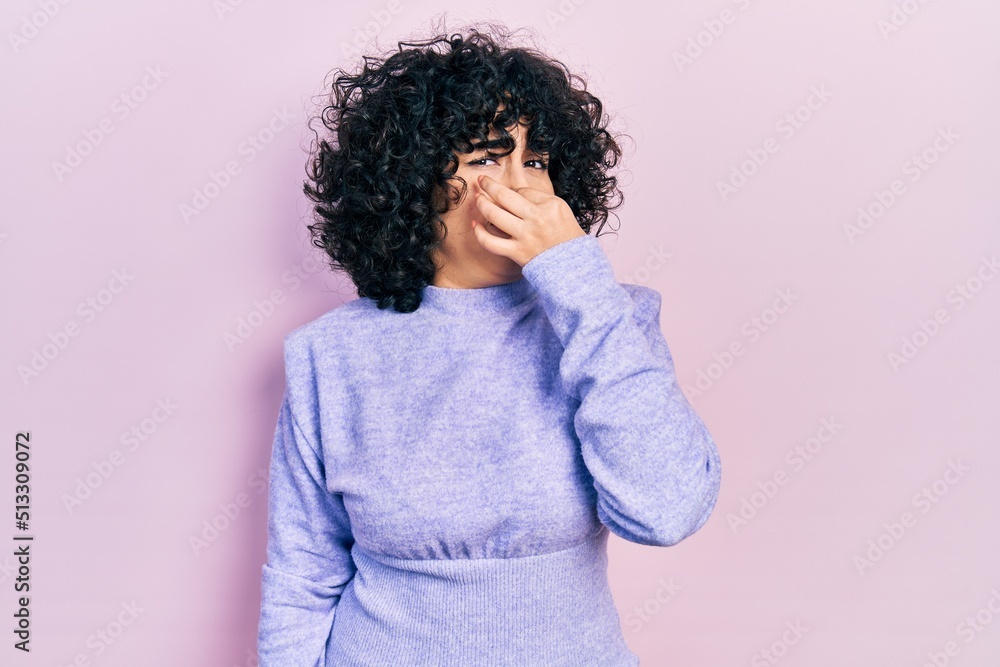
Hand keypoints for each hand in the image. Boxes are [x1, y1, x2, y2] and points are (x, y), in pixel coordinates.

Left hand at [470, 175, 586, 265]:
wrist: (573, 266)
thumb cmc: (566, 236)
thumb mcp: (560, 210)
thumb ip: (539, 199)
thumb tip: (512, 193)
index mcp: (550, 205)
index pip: (522, 190)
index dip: (513, 191)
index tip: (512, 195)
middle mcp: (536, 218)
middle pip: (504, 196)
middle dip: (488, 185)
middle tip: (481, 180)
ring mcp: (525, 235)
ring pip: (494, 214)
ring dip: (481, 203)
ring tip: (477, 198)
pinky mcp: (517, 252)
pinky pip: (491, 242)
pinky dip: (479, 233)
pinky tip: (475, 225)